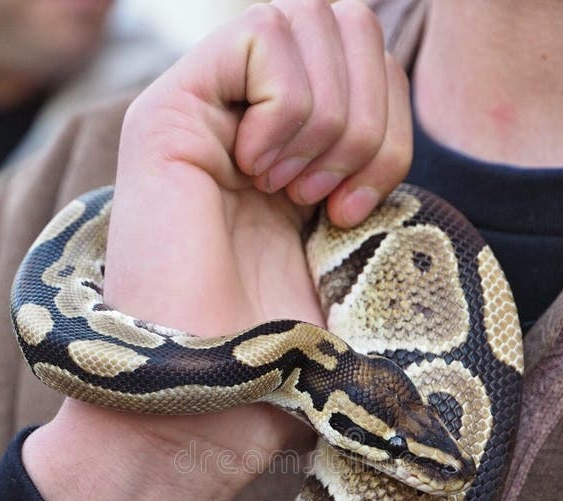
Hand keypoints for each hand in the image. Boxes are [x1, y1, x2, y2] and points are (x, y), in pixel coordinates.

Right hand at [103, 0, 411, 464]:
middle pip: (345, 21)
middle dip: (369, 114)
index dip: (391, 124)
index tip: (355, 212)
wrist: (213, 399)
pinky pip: (262, 38)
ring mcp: (205, 111)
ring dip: (331, 118)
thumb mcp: (347, 245)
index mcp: (292, 148)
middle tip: (330, 200)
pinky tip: (260, 173)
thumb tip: (394, 93)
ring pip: (308, 18)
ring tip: (292, 194)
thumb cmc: (280, 347)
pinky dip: (289, 107)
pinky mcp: (168, 112)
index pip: (369, 61)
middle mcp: (246, 118)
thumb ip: (363, 160)